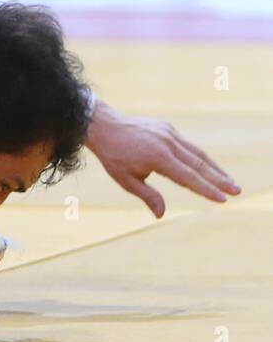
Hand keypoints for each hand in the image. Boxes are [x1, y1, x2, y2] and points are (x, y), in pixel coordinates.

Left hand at [85, 102, 239, 217]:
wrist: (104, 126)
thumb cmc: (114, 157)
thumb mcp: (126, 180)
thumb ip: (148, 196)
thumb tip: (161, 215)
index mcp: (158, 158)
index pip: (188, 177)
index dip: (207, 189)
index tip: (223, 198)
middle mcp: (168, 144)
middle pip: (199, 165)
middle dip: (219, 179)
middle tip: (237, 190)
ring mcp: (169, 134)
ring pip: (197, 153)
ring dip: (214, 167)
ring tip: (229, 180)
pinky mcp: (168, 128)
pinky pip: (187, 145)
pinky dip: (199, 156)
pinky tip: (208, 166)